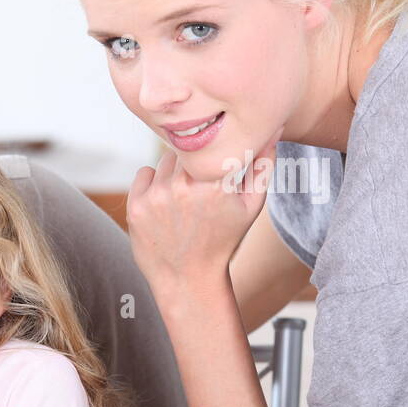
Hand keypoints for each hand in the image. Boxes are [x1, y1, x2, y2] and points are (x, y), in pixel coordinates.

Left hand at [126, 128, 281, 293]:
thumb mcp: (252, 205)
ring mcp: (156, 196)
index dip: (214, 150)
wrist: (188, 278)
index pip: (211, 143)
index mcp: (214, 184)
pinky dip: (153, 182)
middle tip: (200, 184)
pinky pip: (144, 173)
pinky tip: (165, 204)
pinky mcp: (136, 205)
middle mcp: (182, 187)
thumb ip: (263, 165)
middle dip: (194, 161)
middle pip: (187, 148)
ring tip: (184, 198)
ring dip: (174, 171)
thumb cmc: (224, 240)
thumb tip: (271, 129)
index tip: (216, 164)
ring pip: (165, 160)